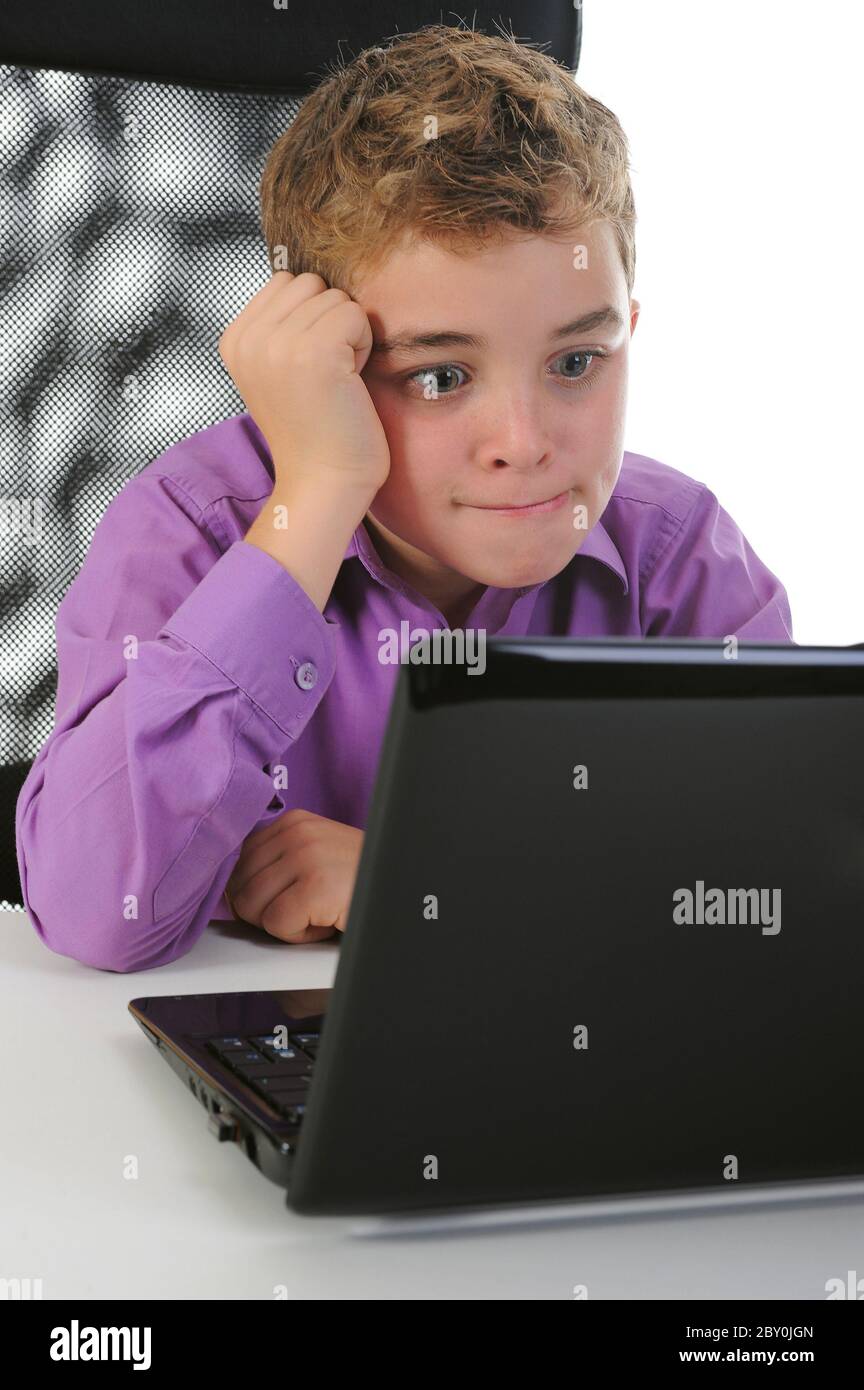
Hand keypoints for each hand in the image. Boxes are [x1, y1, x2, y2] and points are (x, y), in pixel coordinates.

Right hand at [218, 270, 390, 496]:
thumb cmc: (314, 430)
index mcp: (234, 340)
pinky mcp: (315, 353)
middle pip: (310, 283)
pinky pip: (356, 315)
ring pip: (334, 296)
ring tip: (335, 381)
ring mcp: (278, 344)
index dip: (309, 320)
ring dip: (348, 335)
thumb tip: (310, 280)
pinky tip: (348, 383)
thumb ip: (281, 324)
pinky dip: (363, 345)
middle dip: (328, 321)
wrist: (323, 482)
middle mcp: (249, 338)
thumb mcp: (278, 370)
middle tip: (326, 375)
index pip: (285, 282)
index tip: (307, 369)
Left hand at [225, 808, 363, 944]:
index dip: (256, 892)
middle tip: (310, 907)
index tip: (289, 897)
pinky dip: (300, 935)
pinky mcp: (316, 886)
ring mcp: (307, 856)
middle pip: (239, 888)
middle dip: (268, 910)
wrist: (399, 892)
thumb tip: (226, 890)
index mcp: (293, 821)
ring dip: (285, 923)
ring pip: (252, 909)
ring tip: (321, 911)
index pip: (237, 864)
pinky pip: (277, 925)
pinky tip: (328, 921)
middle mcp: (297, 831)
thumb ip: (275, 863)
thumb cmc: (357, 885)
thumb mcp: (313, 859)